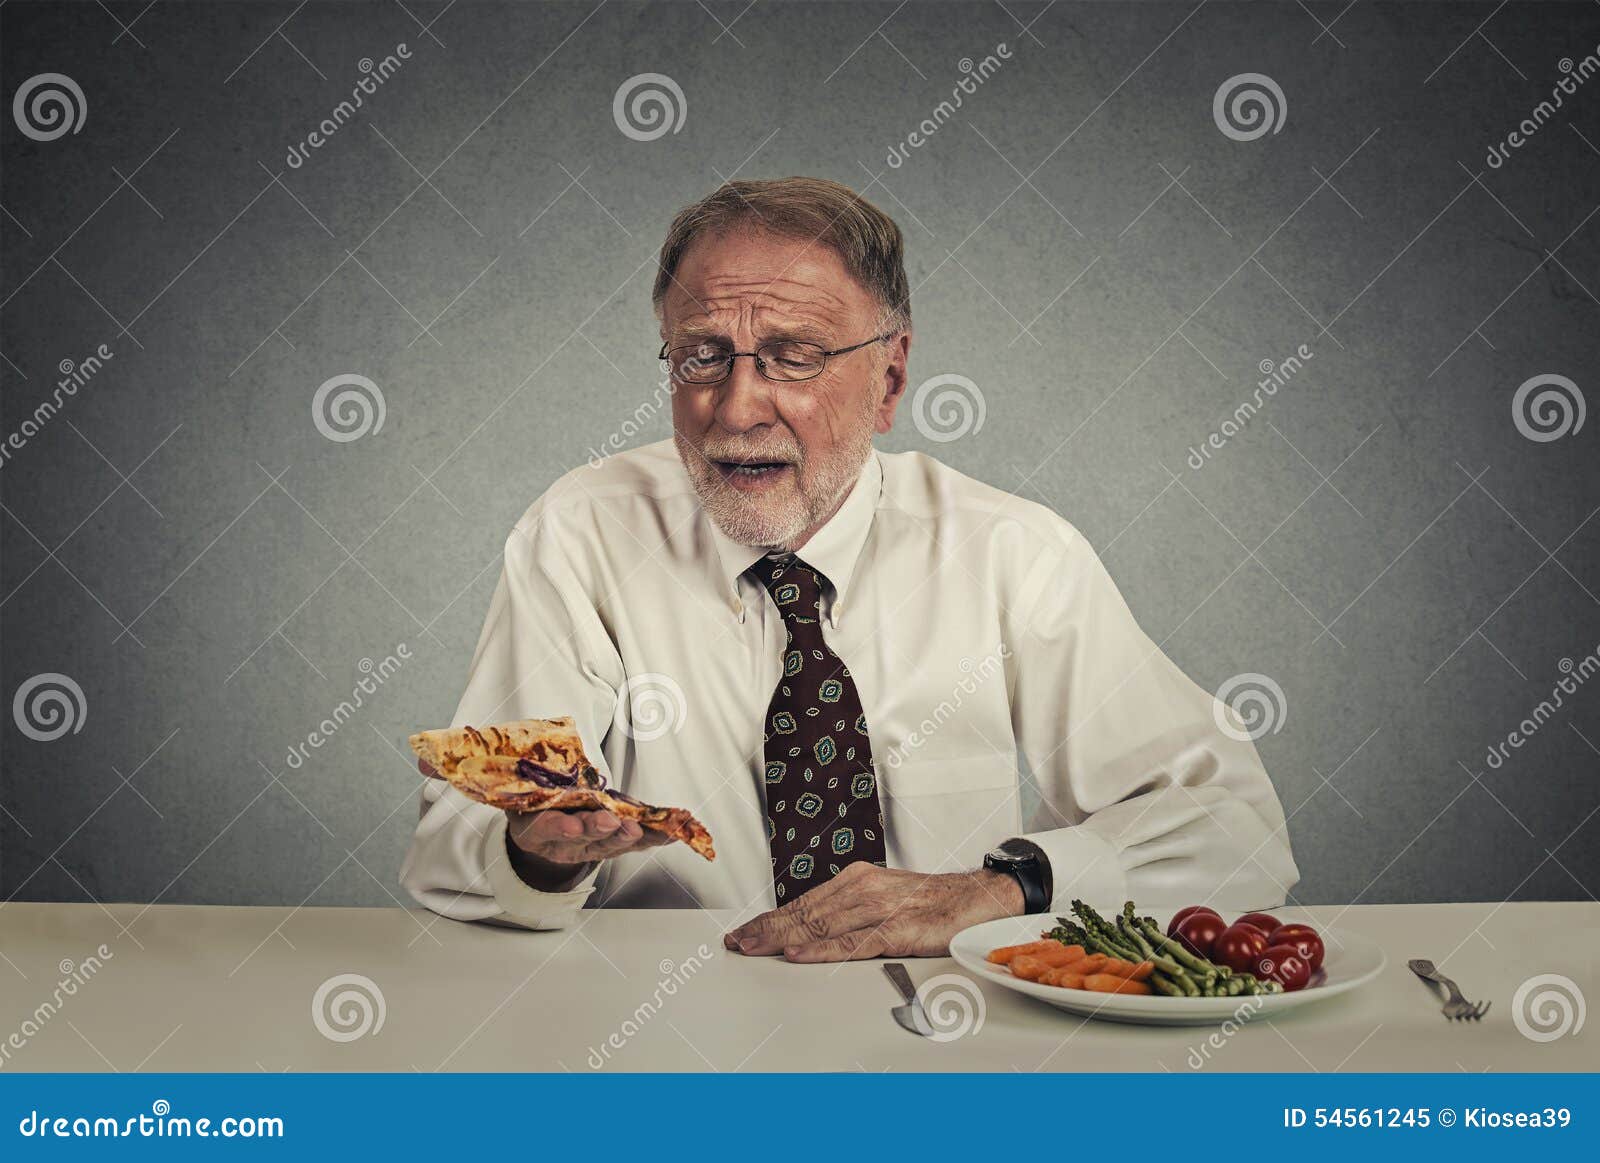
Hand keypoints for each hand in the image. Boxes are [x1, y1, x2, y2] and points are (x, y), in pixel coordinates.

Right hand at [417, 758, 669, 891]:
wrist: (539, 826)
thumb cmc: (520, 799)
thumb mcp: (489, 785)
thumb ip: (455, 771)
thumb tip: (417, 761)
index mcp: (534, 825)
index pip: (546, 829)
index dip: (560, 828)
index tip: (573, 824)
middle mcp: (563, 839)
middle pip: (583, 840)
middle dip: (599, 833)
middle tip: (614, 824)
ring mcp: (590, 843)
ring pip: (611, 844)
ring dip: (629, 838)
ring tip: (645, 829)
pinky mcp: (613, 839)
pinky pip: (636, 840)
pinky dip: (654, 836)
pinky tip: (672, 831)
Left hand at [723, 862, 1025, 961]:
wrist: (977, 897)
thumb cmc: (931, 901)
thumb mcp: (883, 897)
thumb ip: (849, 912)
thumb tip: (810, 931)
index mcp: (856, 881)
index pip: (803, 903)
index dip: (769, 918)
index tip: (742, 931)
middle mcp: (863, 889)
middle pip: (805, 913)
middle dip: (765, 928)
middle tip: (735, 942)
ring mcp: (880, 909)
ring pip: (821, 925)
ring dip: (783, 938)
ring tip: (753, 947)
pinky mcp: (899, 930)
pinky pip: (854, 942)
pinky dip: (823, 949)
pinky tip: (801, 954)